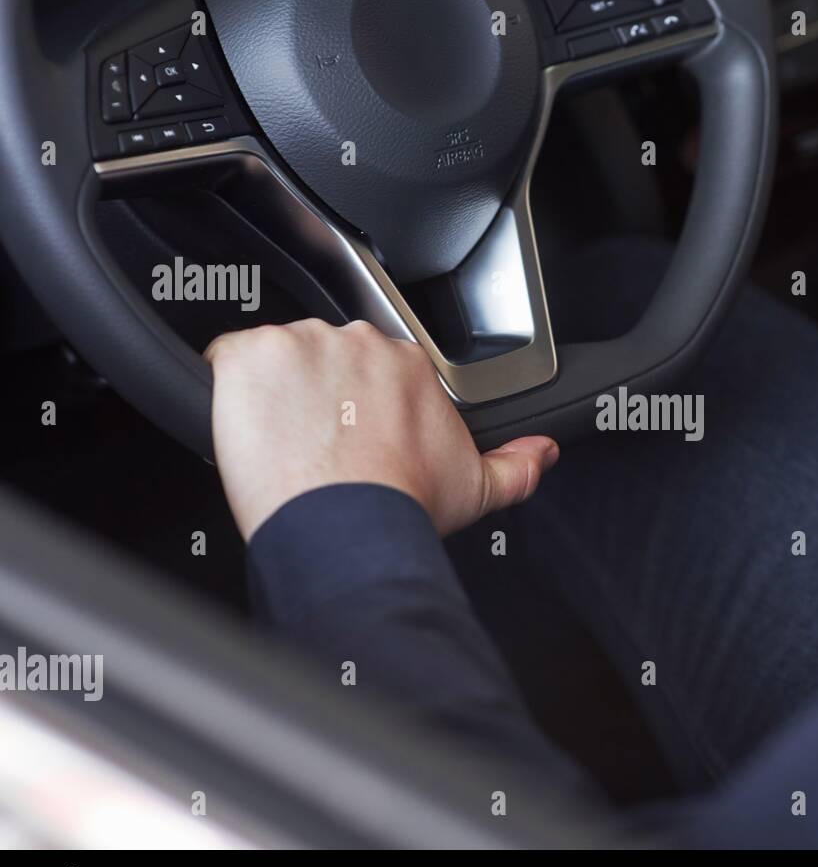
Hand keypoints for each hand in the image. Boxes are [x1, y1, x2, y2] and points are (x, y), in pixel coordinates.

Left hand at [205, 319, 558, 540]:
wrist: (349, 523)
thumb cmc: (403, 504)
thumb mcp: (476, 489)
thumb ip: (516, 466)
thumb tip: (544, 453)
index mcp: (406, 364)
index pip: (367, 371)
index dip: (352, 407)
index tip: (347, 437)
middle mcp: (357, 342)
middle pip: (321, 360)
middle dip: (312, 396)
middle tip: (312, 445)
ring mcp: (300, 344)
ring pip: (275, 361)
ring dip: (271, 395)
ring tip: (277, 446)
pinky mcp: (248, 356)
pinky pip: (224, 361)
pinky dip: (226, 392)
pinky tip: (244, 432)